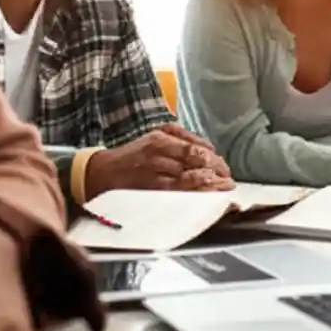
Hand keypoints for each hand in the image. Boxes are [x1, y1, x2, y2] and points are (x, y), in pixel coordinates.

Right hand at [86, 127, 234, 198]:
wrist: (102, 173)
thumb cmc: (132, 156)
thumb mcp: (153, 136)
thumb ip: (180, 137)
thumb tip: (207, 146)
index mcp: (161, 137)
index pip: (196, 146)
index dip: (214, 158)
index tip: (224, 166)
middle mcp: (159, 151)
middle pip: (196, 159)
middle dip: (216, 169)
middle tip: (228, 178)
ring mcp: (154, 170)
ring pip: (189, 175)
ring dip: (211, 182)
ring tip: (224, 187)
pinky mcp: (150, 187)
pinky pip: (178, 190)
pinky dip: (195, 192)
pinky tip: (207, 194)